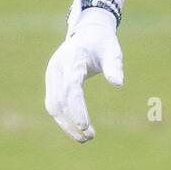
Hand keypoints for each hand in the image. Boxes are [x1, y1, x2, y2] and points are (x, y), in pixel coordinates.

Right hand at [44, 0, 122, 142]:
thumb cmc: (102, 42)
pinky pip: (53, 103)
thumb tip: (118, 84)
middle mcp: (57, 67)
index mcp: (72, 59)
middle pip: (59, 100)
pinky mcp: (52, 81)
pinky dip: (64, 118)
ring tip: (85, 138)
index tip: (85, 126)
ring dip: (66, 124)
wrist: (87, 31)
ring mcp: (52, 74)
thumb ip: (115, 65)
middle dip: (72, 121)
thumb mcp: (112, 50)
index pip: (71, 88)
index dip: (76, 108)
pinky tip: (77, 128)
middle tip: (90, 137)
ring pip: (53, 105)